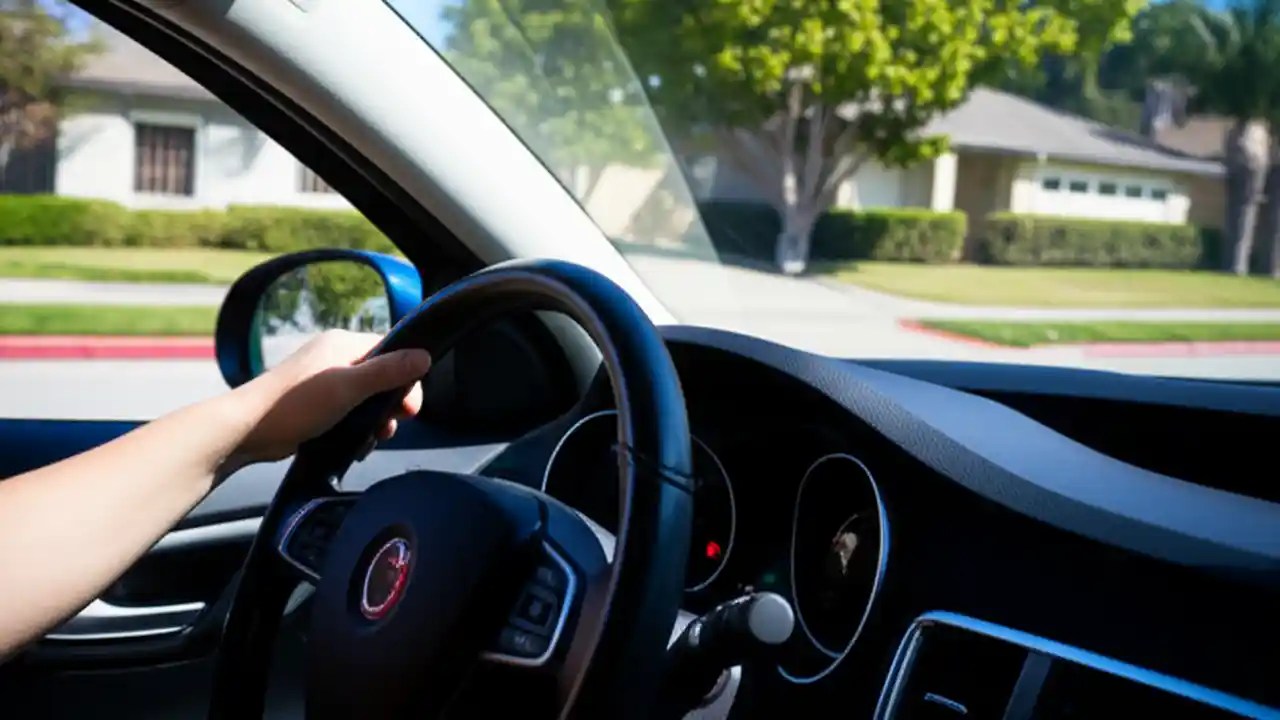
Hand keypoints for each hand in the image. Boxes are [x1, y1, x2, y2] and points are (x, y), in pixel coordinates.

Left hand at [234, 330, 431, 463]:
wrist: (247, 429)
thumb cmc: (297, 404)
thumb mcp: (349, 387)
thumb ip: (387, 372)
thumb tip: (425, 356)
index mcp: (343, 343)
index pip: (391, 350)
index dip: (406, 376)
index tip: (409, 407)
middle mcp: (334, 357)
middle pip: (381, 376)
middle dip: (391, 404)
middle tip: (390, 427)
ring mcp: (324, 380)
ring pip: (366, 397)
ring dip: (374, 420)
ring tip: (371, 439)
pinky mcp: (315, 403)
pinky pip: (349, 410)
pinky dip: (356, 426)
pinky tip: (355, 443)